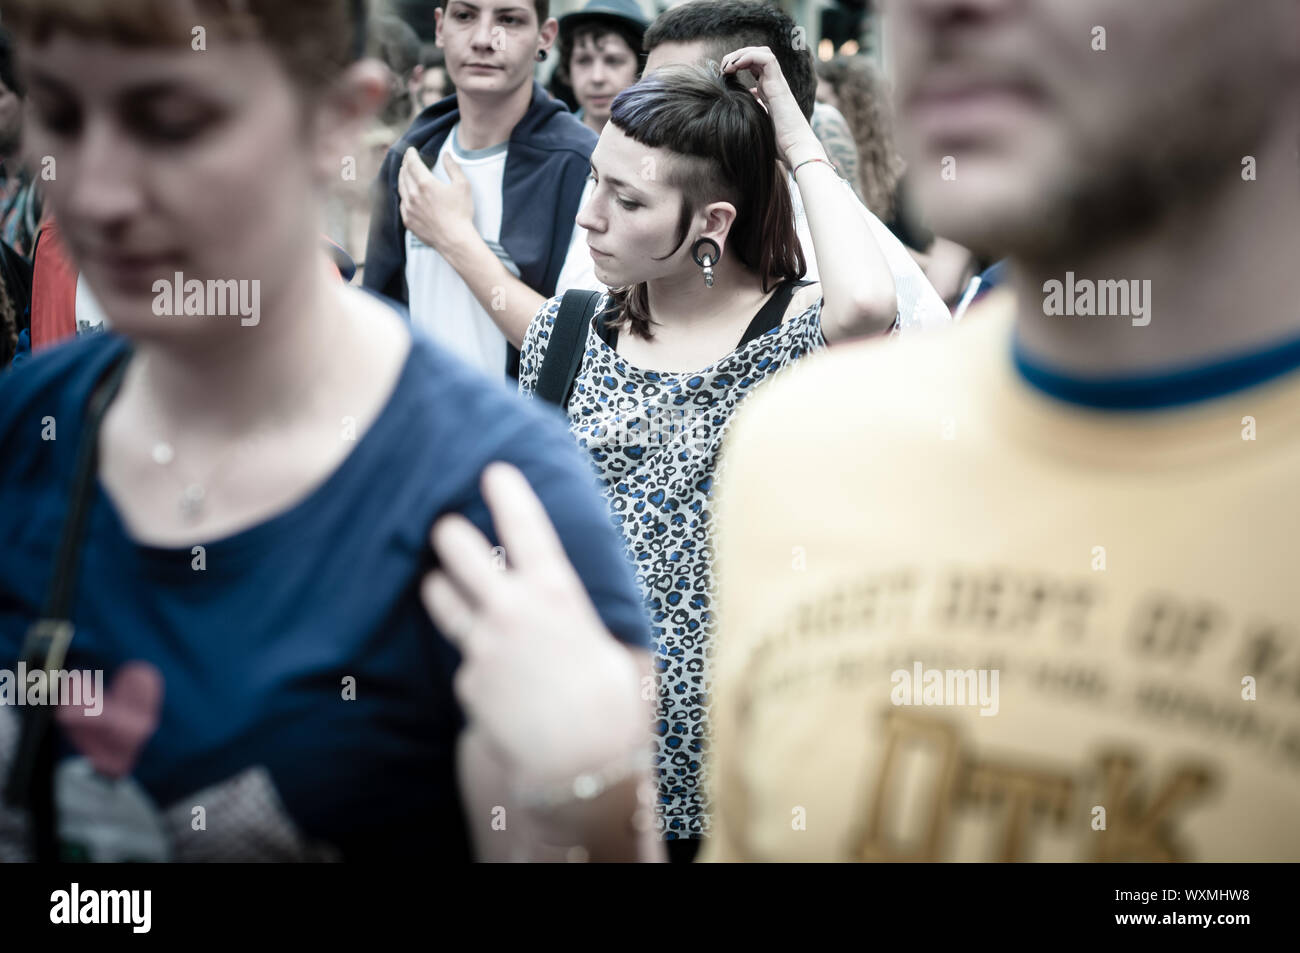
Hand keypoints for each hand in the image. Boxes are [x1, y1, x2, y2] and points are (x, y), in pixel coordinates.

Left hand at [398, 147, 476, 253]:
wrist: (455, 240)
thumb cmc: (461, 213)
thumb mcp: (462, 186)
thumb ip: (453, 167)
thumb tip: (446, 155)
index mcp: (425, 183)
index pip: (412, 163)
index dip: (410, 154)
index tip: (410, 149)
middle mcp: (413, 195)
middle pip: (404, 173)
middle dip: (405, 164)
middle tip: (408, 160)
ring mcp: (408, 209)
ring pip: (400, 188)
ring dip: (402, 178)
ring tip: (405, 174)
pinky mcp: (408, 221)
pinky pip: (402, 204)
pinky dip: (404, 195)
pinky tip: (407, 194)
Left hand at [422, 463, 645, 787]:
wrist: (584, 768)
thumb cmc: (615, 705)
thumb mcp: (614, 644)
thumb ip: (580, 615)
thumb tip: (568, 605)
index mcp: (556, 591)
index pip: (524, 524)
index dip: (505, 491)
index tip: (492, 470)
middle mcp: (511, 610)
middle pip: (458, 548)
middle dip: (448, 531)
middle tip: (447, 526)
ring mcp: (482, 646)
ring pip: (442, 596)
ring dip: (442, 585)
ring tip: (443, 582)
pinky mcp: (467, 683)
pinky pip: (465, 661)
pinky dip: (475, 662)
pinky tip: (499, 680)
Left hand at [720, 46, 823, 168]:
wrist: (795, 148)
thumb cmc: (778, 144)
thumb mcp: (756, 127)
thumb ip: (748, 118)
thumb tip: (732, 119)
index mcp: (767, 92)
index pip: (753, 66)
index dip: (737, 64)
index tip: (722, 75)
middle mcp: (773, 84)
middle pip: (756, 55)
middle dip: (737, 55)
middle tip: (723, 68)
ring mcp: (777, 83)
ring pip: (762, 53)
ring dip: (742, 53)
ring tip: (728, 66)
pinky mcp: (779, 86)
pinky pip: (767, 59)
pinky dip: (749, 57)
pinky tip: (735, 67)